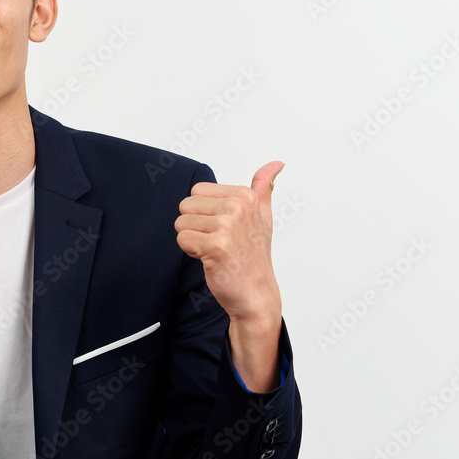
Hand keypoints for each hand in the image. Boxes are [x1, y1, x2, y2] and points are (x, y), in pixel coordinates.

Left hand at [175, 161, 284, 390]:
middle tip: (217, 242)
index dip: (203, 213)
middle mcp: (237, 206)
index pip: (196, 192)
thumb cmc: (254, 256)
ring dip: (192, 240)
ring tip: (214, 251)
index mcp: (244, 195)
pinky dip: (191, 252)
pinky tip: (211, 260)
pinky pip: (182, 239)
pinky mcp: (216, 245)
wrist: (256, 295)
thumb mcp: (263, 217)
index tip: (224, 229)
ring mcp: (227, 225)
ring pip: (181, 223)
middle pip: (185, 205)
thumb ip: (264, 188)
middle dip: (195, 226)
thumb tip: (277, 163)